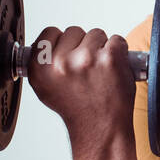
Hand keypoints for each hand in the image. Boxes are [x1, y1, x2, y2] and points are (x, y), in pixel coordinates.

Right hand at [27, 26, 135, 148]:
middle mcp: (61, 63)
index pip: (50, 32)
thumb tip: (43, 44)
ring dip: (101, 48)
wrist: (101, 128)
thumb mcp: (45, 89)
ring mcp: (87, 58)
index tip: (68, 55)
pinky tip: (112, 69)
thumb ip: (42, 63)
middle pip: (74, 31)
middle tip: (86, 69)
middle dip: (82, 45)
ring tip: (99, 71)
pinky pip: (116, 40)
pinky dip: (119, 52)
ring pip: (96, 34)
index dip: (62, 43)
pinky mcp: (110, 58)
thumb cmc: (78, 110)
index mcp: (41, 68)